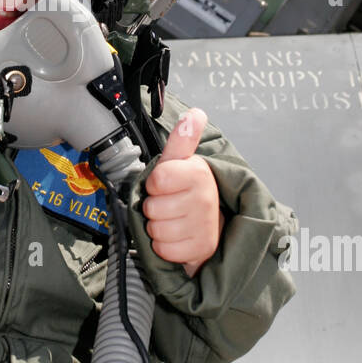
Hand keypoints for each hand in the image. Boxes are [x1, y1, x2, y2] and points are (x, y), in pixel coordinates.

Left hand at [141, 108, 222, 276]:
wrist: (209, 225)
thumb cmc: (187, 191)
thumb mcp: (180, 163)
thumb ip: (182, 139)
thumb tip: (196, 113)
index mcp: (198, 173)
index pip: (156, 179)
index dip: (153, 184)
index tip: (164, 185)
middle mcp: (204, 198)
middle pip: (152, 207)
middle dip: (154, 208)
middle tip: (169, 205)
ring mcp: (204, 225)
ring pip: (156, 230)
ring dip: (158, 228)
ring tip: (172, 220)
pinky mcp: (201, 249)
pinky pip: (164, 249)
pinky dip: (164, 247)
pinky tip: (177, 237)